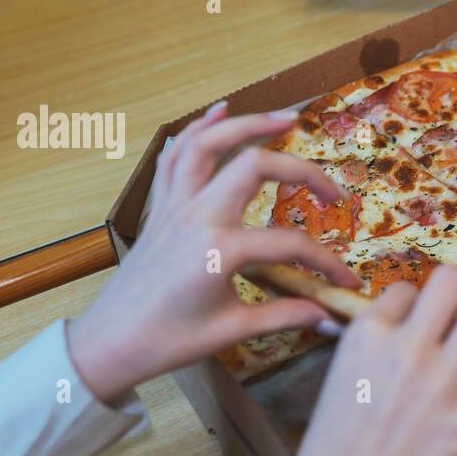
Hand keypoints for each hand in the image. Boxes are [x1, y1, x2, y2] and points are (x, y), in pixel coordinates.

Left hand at [68, 101, 360, 403]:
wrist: (110, 344)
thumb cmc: (167, 342)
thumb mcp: (232, 331)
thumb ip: (286, 316)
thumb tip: (331, 317)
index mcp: (219, 250)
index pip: (290, 246)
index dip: (327, 264)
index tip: (346, 282)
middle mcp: (197, 216)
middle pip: (254, 166)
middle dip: (300, 169)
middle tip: (330, 189)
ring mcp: (174, 206)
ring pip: (207, 144)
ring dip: (247, 124)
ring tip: (284, 119)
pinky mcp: (160, 208)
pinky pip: (175, 156)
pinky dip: (197, 129)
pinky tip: (219, 111)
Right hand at [281, 266, 456, 455]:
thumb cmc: (333, 446)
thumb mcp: (338, 375)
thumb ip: (374, 344)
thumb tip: (411, 321)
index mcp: (366, 334)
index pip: (405, 289)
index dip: (411, 308)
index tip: (411, 329)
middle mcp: (407, 347)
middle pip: (453, 280)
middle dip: (455, 295)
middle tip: (453, 319)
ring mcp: (443, 382)